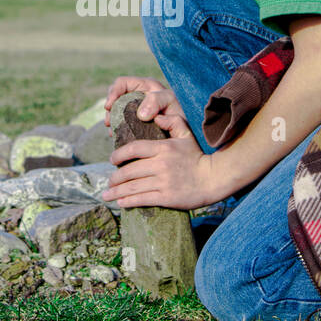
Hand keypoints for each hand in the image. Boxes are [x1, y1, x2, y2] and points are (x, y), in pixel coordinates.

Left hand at [101, 119, 219, 211]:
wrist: (214, 178)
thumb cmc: (198, 157)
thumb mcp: (187, 135)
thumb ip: (172, 122)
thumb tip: (155, 118)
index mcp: (163, 148)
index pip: (134, 148)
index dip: (119, 154)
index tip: (112, 160)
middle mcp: (161, 164)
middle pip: (130, 171)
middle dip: (115, 177)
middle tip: (109, 181)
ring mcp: (163, 182)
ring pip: (133, 186)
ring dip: (116, 191)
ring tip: (107, 194)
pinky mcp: (166, 197)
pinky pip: (142, 199)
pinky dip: (128, 201)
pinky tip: (121, 202)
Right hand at [103, 75, 182, 128]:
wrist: (186, 134)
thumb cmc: (181, 114)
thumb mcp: (171, 103)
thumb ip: (157, 101)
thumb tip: (141, 114)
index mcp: (146, 86)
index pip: (122, 83)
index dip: (113, 92)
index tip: (109, 106)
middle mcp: (139, 96)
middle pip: (115, 97)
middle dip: (110, 109)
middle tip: (109, 122)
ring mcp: (136, 110)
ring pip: (116, 111)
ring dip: (111, 120)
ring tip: (113, 131)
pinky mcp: (136, 123)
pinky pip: (121, 123)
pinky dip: (117, 129)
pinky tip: (117, 136)